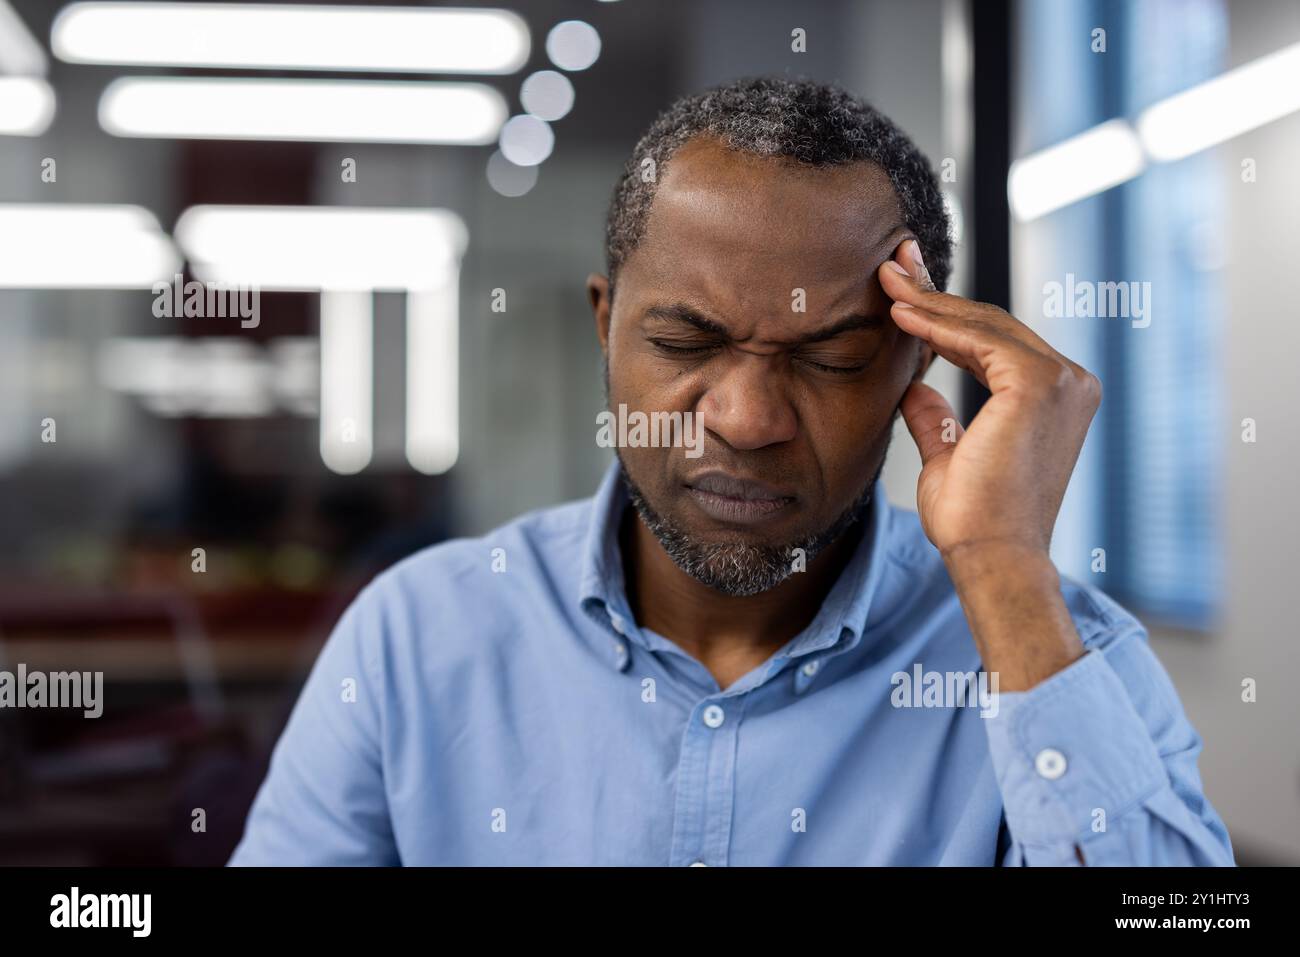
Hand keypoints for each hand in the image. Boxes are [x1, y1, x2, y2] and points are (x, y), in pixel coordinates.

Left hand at [878, 239, 1100, 563]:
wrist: (990, 556)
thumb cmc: (973, 521)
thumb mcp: (948, 457)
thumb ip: (938, 420)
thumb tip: (915, 389)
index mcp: (1057, 399)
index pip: (993, 343)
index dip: (945, 315)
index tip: (903, 291)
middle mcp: (1070, 383)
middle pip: (991, 324)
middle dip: (936, 292)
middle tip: (892, 265)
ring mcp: (1062, 380)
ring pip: (984, 325)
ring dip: (930, 302)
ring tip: (886, 281)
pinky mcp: (1040, 383)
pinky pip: (980, 340)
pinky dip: (937, 325)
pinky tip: (900, 313)